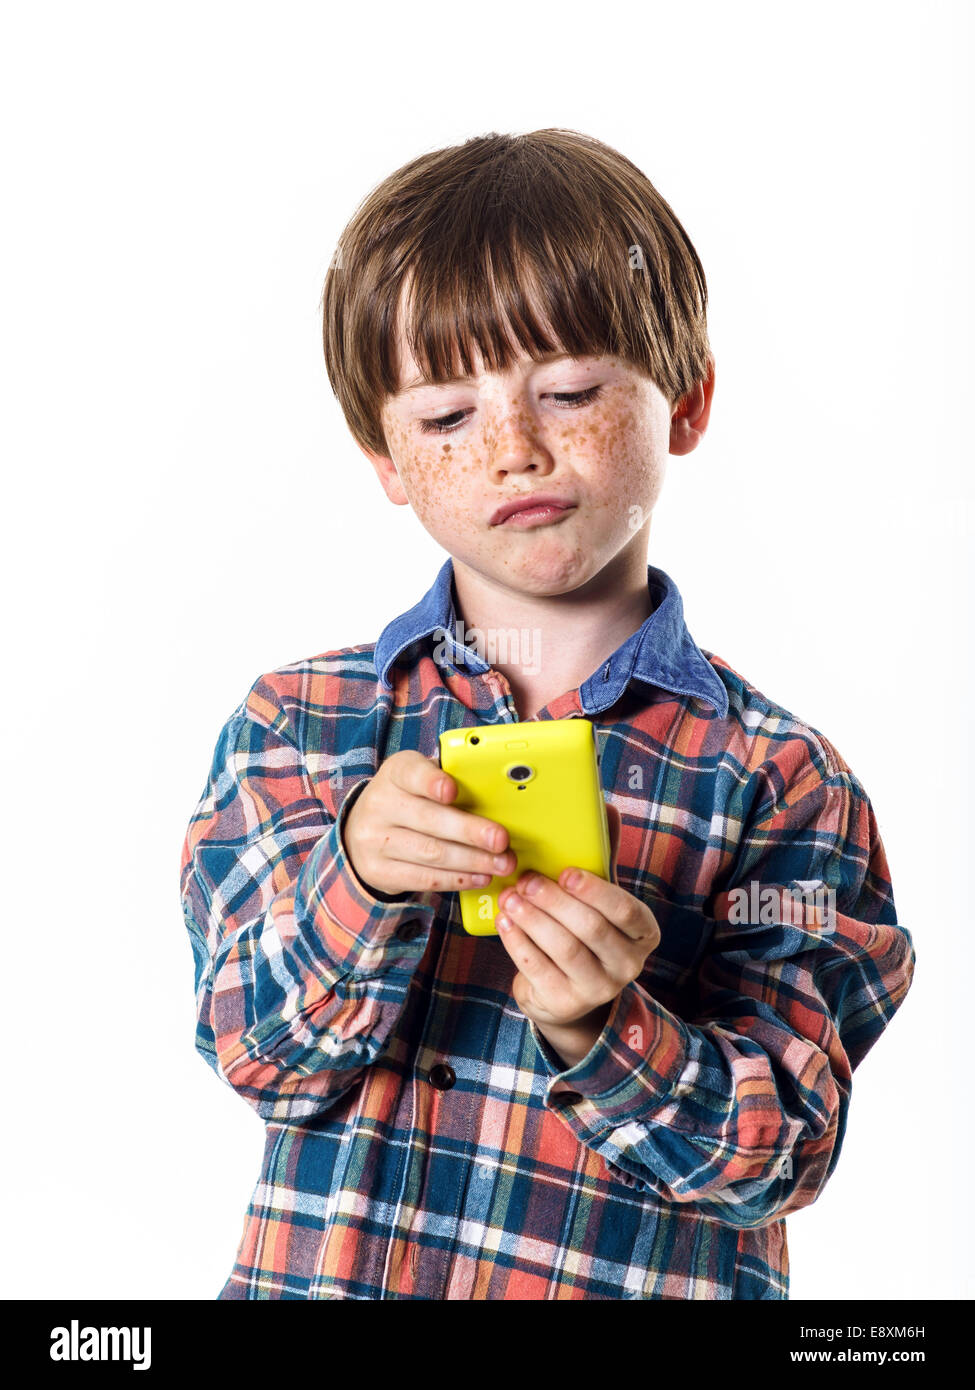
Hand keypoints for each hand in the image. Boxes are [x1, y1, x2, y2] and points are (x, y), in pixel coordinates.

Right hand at [341, 751, 516, 899]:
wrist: (361, 831)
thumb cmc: (408, 800)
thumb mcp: (420, 781)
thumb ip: (450, 780)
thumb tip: (497, 794)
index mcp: (395, 773)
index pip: (411, 773)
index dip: (431, 782)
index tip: (452, 791)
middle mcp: (380, 804)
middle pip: (429, 819)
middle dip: (470, 831)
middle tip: (501, 840)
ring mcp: (375, 841)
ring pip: (431, 853)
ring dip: (472, 861)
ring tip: (501, 863)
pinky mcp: (380, 871)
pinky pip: (424, 878)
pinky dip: (457, 879)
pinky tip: (480, 877)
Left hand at [495, 804, 659, 1031]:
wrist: (569, 991)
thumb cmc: (585, 930)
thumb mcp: (599, 896)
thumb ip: (602, 855)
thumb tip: (608, 806)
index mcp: (643, 932)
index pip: (626, 910)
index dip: (595, 890)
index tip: (566, 871)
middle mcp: (628, 964)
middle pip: (590, 928)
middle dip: (554, 901)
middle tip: (525, 879)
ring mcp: (598, 989)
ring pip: (563, 948)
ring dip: (532, 918)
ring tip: (510, 897)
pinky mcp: (565, 1003)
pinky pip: (538, 968)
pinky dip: (517, 941)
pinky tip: (504, 921)